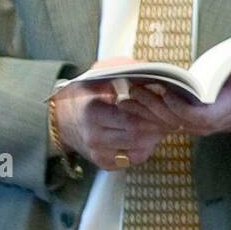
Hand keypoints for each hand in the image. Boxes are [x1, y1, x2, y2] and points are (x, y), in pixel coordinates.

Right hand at [52, 57, 171, 170]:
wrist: (62, 120)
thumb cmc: (85, 95)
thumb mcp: (98, 75)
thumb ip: (122, 67)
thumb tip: (146, 66)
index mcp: (92, 112)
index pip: (131, 119)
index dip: (151, 113)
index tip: (161, 106)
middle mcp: (94, 136)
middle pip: (137, 136)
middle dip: (157, 127)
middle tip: (167, 117)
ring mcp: (98, 153)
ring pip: (138, 151)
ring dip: (154, 138)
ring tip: (158, 125)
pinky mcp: (104, 163)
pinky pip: (133, 160)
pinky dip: (145, 148)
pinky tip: (146, 136)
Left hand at [120, 50, 230, 139]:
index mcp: (222, 112)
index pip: (198, 117)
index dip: (181, 107)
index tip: (167, 93)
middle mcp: (205, 124)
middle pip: (175, 119)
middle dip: (154, 106)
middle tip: (135, 89)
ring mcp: (193, 127)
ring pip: (165, 122)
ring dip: (145, 110)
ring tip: (127, 94)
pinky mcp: (184, 124)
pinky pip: (163, 121)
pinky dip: (146, 112)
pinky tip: (129, 101)